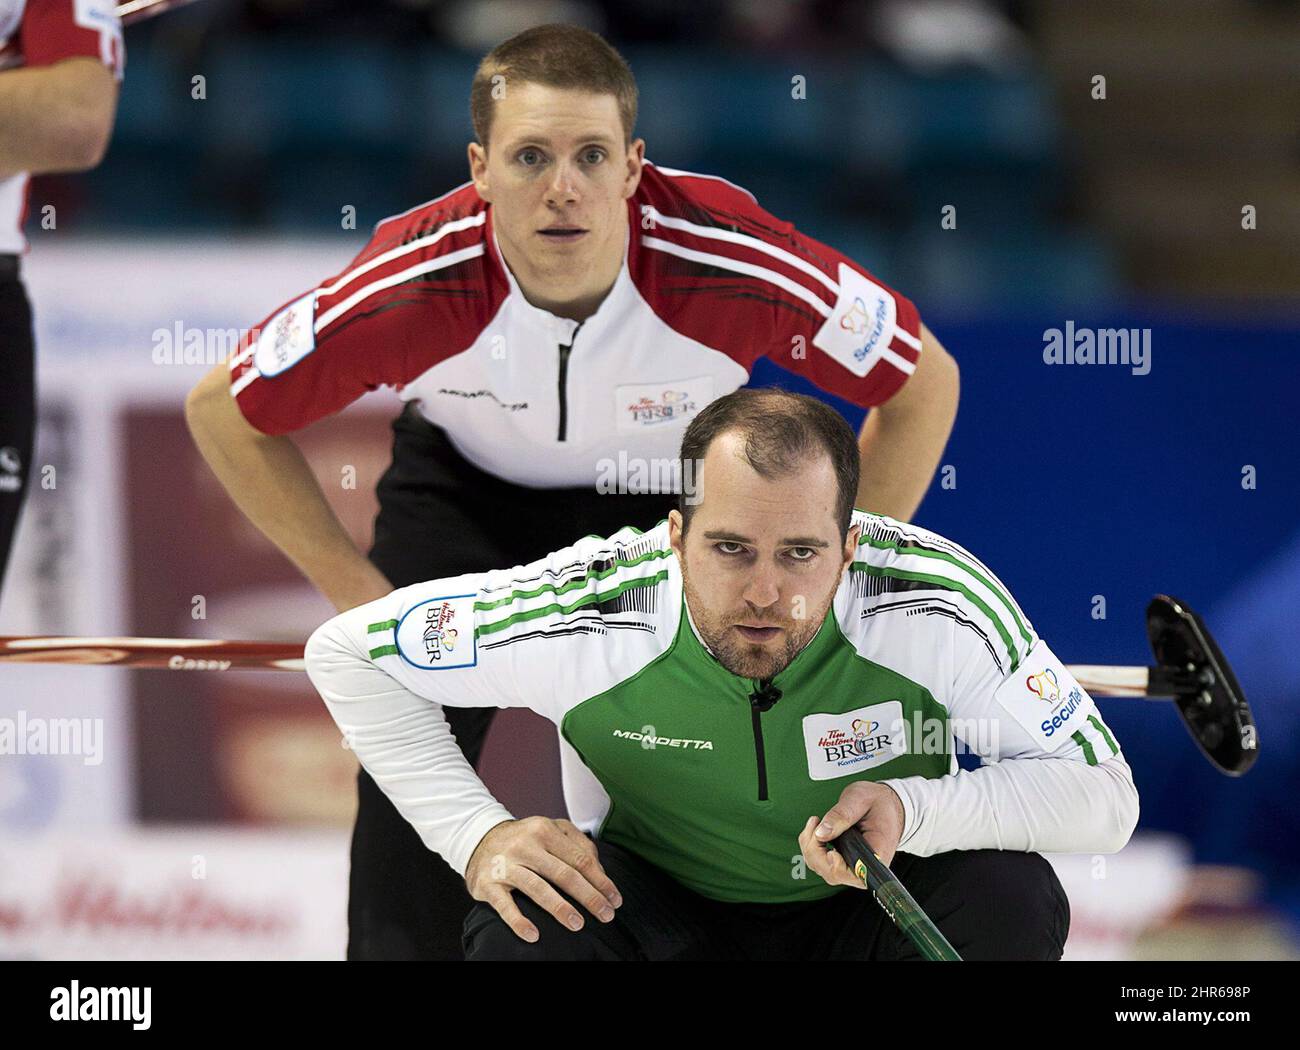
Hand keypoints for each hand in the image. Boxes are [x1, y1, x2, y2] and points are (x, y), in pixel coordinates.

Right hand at [464, 817, 622, 942]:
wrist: (479, 839)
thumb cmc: (526, 839)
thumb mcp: (551, 829)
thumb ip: (578, 844)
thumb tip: (599, 872)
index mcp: (545, 830)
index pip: (580, 859)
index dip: (601, 880)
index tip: (615, 899)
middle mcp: (525, 845)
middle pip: (564, 874)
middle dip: (589, 897)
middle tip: (606, 915)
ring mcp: (505, 865)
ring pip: (537, 888)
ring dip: (560, 908)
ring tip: (578, 924)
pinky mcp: (488, 884)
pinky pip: (505, 906)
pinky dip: (518, 922)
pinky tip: (534, 936)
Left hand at [798, 781, 905, 889]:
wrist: (886, 806)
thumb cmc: (879, 803)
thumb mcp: (861, 799)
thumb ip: (842, 815)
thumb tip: (821, 833)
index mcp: (877, 856)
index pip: (854, 875)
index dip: (836, 867)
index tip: (829, 849)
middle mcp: (864, 868)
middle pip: (831, 873)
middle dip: (815, 849)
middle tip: (814, 822)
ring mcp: (851, 867)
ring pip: (822, 868)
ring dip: (810, 846)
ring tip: (815, 822)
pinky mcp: (842, 862)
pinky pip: (820, 862)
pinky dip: (811, 845)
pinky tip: (815, 828)